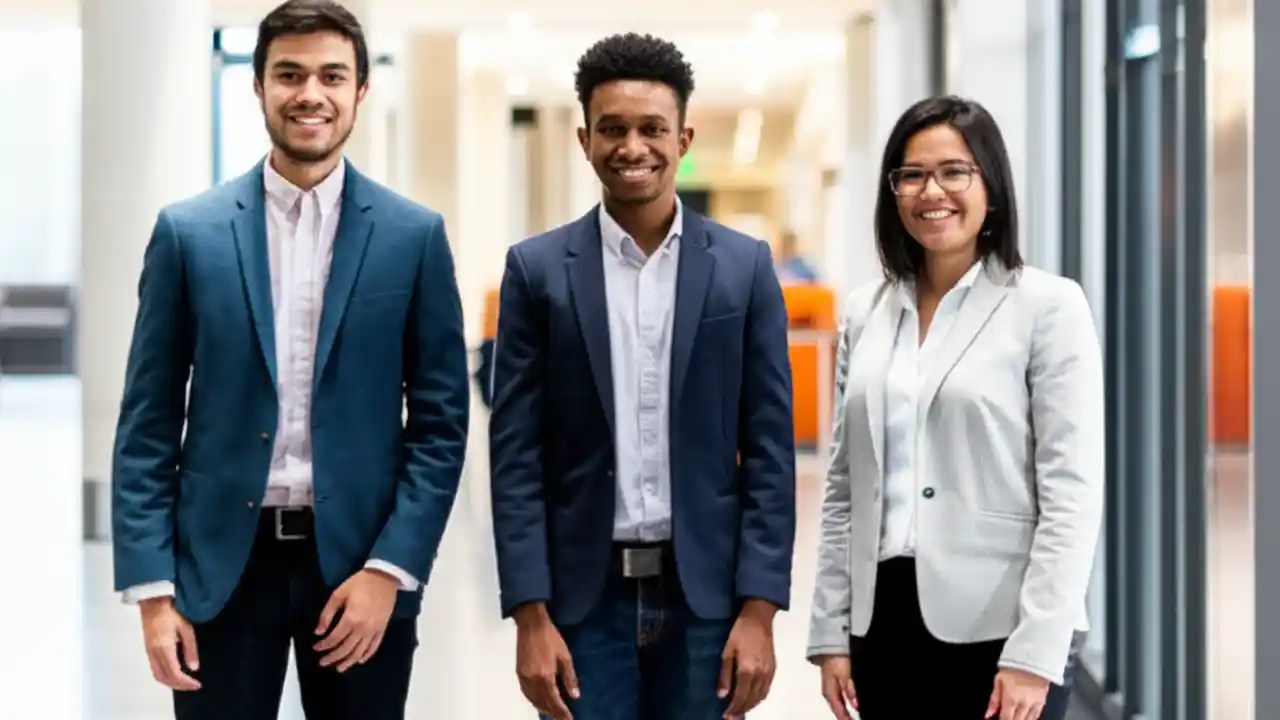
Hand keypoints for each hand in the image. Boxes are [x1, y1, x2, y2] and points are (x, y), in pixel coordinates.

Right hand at [140, 596, 200, 691]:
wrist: (153, 603)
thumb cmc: (172, 612)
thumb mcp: (186, 629)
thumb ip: (190, 649)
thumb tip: (194, 668)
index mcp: (164, 648)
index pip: (174, 672)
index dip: (185, 682)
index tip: (196, 685)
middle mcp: (154, 653)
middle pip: (164, 678)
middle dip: (179, 686)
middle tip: (193, 686)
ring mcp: (149, 652)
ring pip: (158, 675)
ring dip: (171, 683)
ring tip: (185, 684)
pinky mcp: (148, 650)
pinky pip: (154, 669)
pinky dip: (164, 677)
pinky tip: (174, 675)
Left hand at [314, 568, 398, 671]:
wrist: (384, 577)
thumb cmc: (360, 583)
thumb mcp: (339, 594)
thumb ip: (327, 613)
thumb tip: (319, 631)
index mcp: (351, 619)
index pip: (334, 638)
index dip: (324, 645)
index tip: (315, 648)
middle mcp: (363, 628)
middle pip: (346, 649)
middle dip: (333, 657)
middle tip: (323, 662)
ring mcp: (374, 630)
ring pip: (360, 652)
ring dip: (348, 661)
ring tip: (339, 668)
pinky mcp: (382, 629)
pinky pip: (374, 646)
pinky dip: (366, 655)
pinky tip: (359, 660)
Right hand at [514, 603, 578, 719]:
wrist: (532, 624)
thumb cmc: (550, 637)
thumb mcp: (565, 656)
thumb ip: (570, 678)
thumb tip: (575, 695)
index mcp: (545, 676)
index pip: (554, 701)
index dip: (562, 712)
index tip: (568, 719)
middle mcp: (532, 679)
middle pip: (542, 703)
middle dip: (552, 712)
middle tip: (562, 717)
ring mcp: (524, 677)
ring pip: (532, 699)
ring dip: (542, 708)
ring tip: (552, 713)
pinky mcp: (519, 672)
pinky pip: (525, 692)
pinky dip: (532, 700)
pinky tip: (538, 701)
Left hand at [718, 599, 777, 719]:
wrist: (759, 618)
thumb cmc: (739, 632)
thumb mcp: (727, 651)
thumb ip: (724, 674)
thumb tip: (722, 695)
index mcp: (747, 670)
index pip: (741, 696)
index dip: (734, 708)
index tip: (726, 716)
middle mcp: (760, 674)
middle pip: (751, 699)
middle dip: (741, 710)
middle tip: (732, 718)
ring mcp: (769, 672)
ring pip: (761, 696)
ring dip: (751, 706)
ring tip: (740, 711)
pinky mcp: (773, 669)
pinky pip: (767, 689)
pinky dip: (759, 698)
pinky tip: (752, 700)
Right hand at [816, 655, 856, 719]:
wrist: (830, 648)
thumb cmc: (835, 660)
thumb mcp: (844, 675)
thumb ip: (850, 690)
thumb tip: (856, 705)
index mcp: (830, 693)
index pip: (839, 712)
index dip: (846, 719)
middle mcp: (829, 693)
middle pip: (838, 711)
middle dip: (845, 718)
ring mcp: (831, 689)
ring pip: (839, 706)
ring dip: (845, 713)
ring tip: (852, 718)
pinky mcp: (834, 685)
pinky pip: (840, 700)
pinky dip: (845, 706)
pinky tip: (852, 706)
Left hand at [986, 668, 1049, 719]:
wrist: (1033, 659)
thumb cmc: (1014, 668)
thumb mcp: (998, 681)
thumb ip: (993, 700)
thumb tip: (988, 714)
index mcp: (1010, 699)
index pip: (1005, 719)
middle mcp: (1023, 704)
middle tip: (1006, 717)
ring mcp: (1034, 704)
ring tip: (1015, 717)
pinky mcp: (1042, 702)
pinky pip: (1036, 716)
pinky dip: (1030, 719)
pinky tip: (1025, 718)